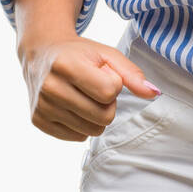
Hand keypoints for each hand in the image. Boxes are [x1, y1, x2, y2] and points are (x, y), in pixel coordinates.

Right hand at [18, 30, 160, 142]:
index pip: (109, 92)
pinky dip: (82, 124)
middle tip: (95, 87)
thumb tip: (154, 93)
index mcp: (66, 65)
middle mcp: (50, 88)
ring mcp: (42, 107)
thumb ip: (132, 74)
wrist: (41, 54)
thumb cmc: (80, 53)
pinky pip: (77, 137)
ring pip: (92, 131)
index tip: (103, 73)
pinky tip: (73, 105)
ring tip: (84, 95)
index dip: (114, 83)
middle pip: (103, 116)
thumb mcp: (107, 55)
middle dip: (107, 103)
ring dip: (96, 116)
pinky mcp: (38, 121)